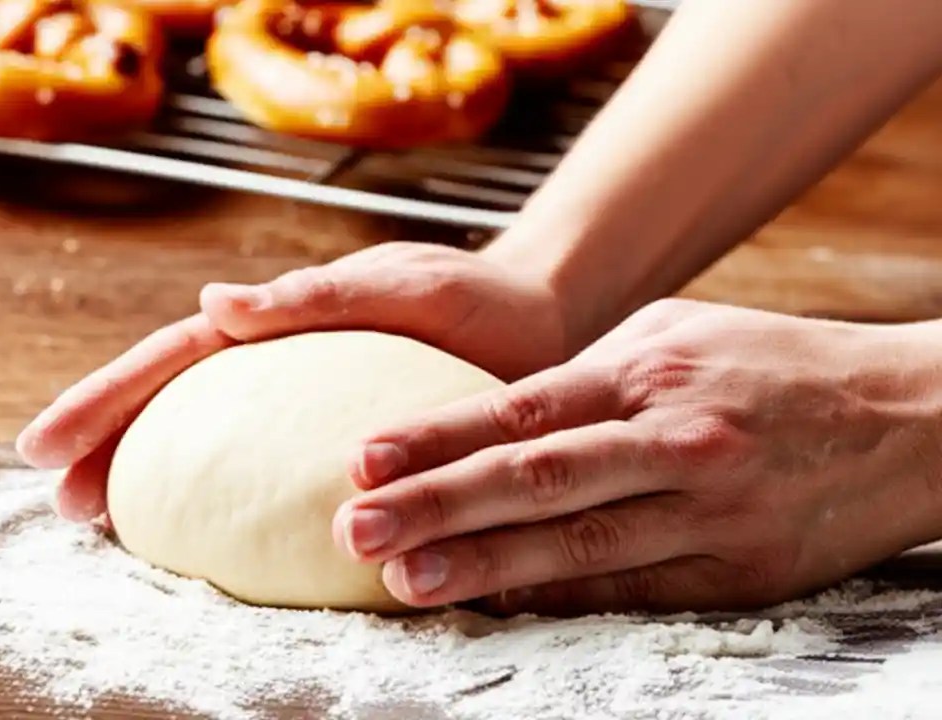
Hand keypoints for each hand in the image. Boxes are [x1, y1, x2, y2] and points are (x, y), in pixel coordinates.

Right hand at [16, 241, 573, 522]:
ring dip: (154, 485)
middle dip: (109, 448)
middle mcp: (279, 373)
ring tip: (103, 530)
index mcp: (277, 326)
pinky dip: (233, 515)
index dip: (107, 398)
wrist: (542, 321)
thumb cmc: (468, 293)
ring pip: (213, 452)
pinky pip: (277, 489)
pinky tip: (206, 549)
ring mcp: (307, 418)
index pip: (174, 360)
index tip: (44, 443)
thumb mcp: (396, 282)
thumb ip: (314, 296)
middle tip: (60, 500)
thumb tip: (214, 303)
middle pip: (175, 410)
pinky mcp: (347, 456)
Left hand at [333, 299, 941, 613]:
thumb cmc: (774, 367)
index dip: (436, 437)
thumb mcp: (678, 338)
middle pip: (534, 479)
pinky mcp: (736, 572)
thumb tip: (489, 419)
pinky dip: (557, 600)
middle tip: (356, 529)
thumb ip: (586, 378)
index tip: (362, 459)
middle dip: (436, 506)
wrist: (910, 420)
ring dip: (483, 567)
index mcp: (649, 372)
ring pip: (577, 546)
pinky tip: (495, 606)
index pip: (520, 408)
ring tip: (406, 581)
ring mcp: (708, 512)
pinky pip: (630, 591)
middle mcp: (674, 441)